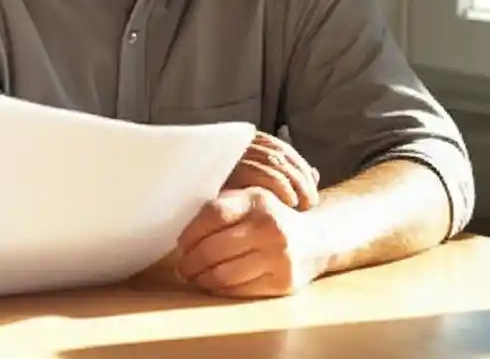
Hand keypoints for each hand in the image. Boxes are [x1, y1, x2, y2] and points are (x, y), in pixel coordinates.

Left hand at [176, 187, 328, 297]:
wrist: (316, 240)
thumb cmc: (267, 220)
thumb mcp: (249, 202)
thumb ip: (219, 206)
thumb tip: (173, 222)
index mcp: (257, 200)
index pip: (213, 214)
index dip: (190, 232)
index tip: (180, 244)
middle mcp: (270, 226)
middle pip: (213, 248)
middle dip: (190, 261)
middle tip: (181, 266)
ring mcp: (279, 256)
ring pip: (223, 273)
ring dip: (201, 278)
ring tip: (193, 276)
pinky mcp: (284, 281)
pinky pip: (239, 289)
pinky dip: (219, 289)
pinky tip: (213, 284)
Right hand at [222, 131, 320, 210]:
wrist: (191, 213)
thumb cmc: (228, 202)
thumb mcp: (262, 187)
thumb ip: (286, 176)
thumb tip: (315, 173)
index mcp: (243, 144)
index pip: (280, 147)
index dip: (300, 167)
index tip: (312, 189)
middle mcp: (235, 145)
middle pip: (278, 152)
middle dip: (299, 177)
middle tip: (310, 202)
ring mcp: (228, 155)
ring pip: (272, 160)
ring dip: (293, 183)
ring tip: (301, 205)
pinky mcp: (222, 168)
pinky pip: (257, 171)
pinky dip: (278, 185)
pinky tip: (288, 201)